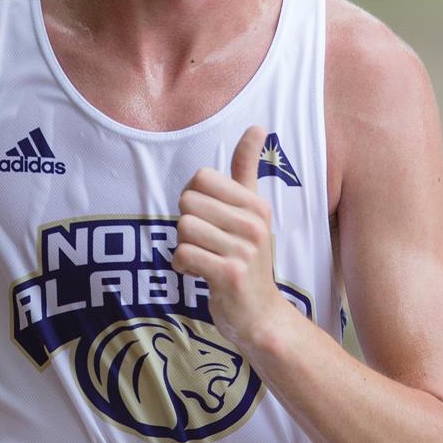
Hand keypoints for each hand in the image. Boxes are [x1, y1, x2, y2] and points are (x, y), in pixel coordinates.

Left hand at [173, 126, 291, 353]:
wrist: (261, 316)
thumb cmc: (249, 260)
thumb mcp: (252, 213)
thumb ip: (247, 169)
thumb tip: (256, 125)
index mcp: (256, 205)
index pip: (200, 178)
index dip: (193, 199)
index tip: (208, 220)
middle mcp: (254, 224)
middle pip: (187, 202)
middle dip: (186, 225)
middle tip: (207, 245)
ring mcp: (244, 249)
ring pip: (182, 228)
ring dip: (184, 247)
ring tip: (205, 259)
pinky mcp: (229, 274)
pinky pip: (182, 254)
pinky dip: (182, 266)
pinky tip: (199, 274)